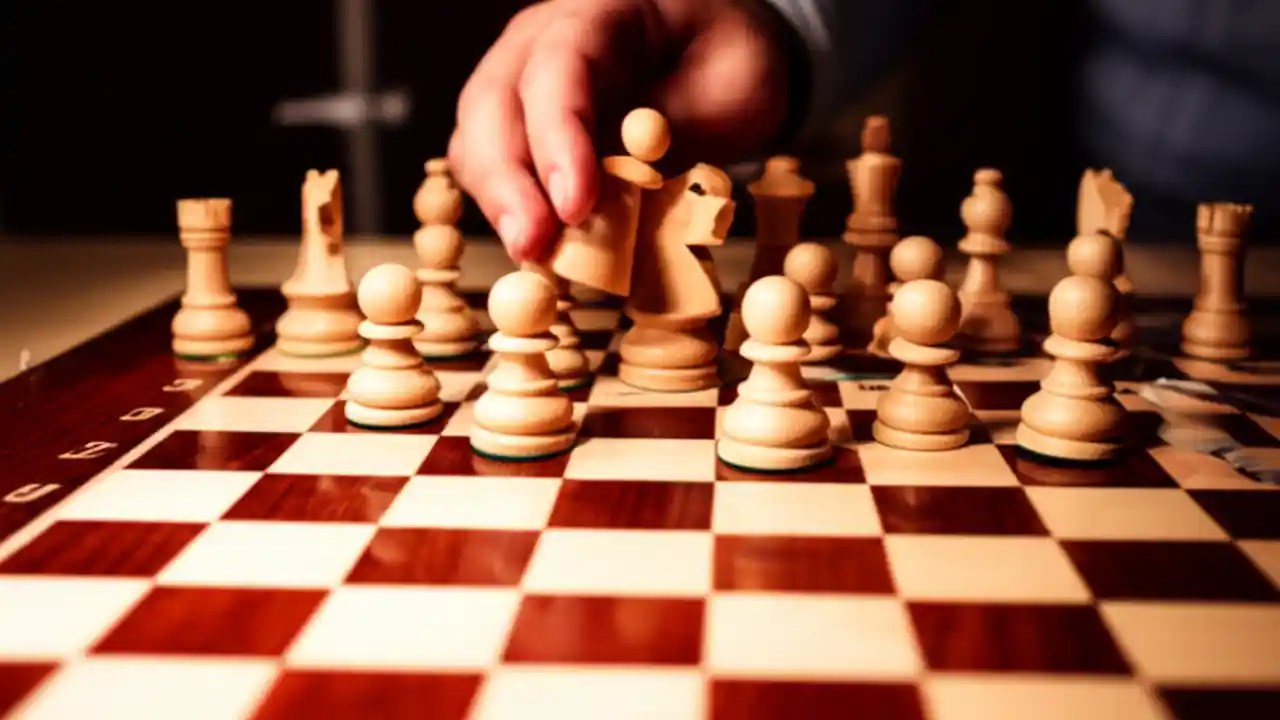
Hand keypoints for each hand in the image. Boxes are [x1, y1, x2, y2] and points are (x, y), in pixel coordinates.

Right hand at [448, 0, 793, 260]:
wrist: (715, 56)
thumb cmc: (727, 64)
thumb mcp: (736, 88)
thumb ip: (682, 132)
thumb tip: (628, 193)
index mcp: (597, 13)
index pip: (557, 67)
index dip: (558, 137)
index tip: (574, 205)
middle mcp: (539, 42)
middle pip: (491, 104)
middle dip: (508, 182)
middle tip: (533, 246)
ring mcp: (518, 84)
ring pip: (476, 142)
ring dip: (500, 205)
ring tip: (536, 256)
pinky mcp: (516, 131)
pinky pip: (491, 173)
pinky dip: (509, 214)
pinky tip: (541, 250)